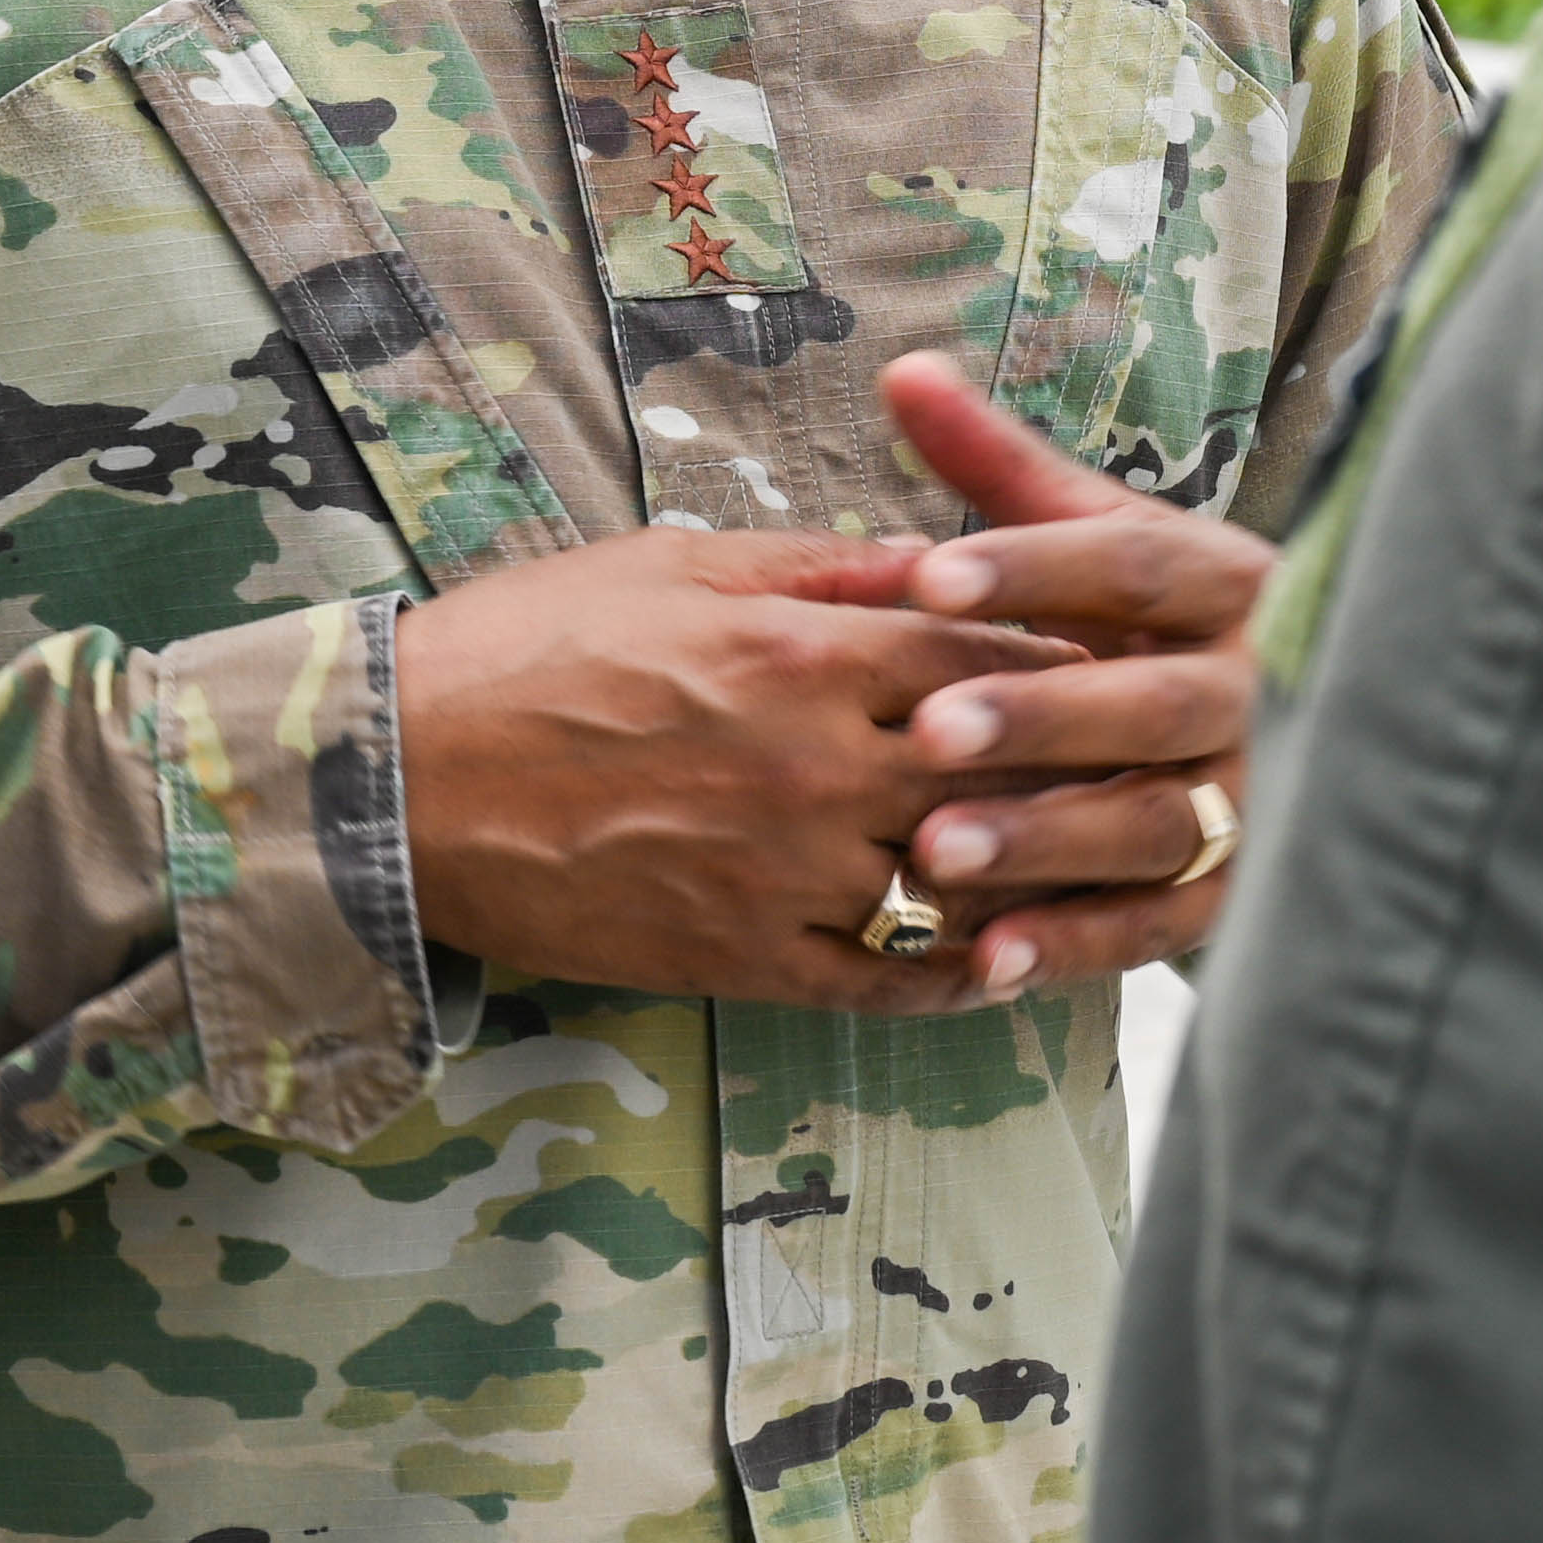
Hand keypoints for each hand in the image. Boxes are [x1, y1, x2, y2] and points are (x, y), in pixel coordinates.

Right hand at [387, 528, 1058, 1007]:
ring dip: (1034, 879)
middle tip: (1142, 770)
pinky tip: (1001, 963)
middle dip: (1079, 771)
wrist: (401, 779)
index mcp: (803, 653)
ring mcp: (783, 876)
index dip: (1063, 661)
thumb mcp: (677, 566)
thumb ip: (821, 568)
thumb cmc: (529, 647)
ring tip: (1099, 872)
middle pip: (999, 776)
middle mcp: (813, 769)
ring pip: (958, 886)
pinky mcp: (742, 959)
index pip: (986, 659)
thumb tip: (938, 560)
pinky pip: (883, 982)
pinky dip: (954, 978)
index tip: (1110, 662)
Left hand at [869, 356, 1277, 1001]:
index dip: (1036, 568)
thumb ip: (1001, 467)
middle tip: (928, 731)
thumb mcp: (1097, 535)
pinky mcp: (1238, 894)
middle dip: (1040, 717)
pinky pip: (1157, 927)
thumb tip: (904, 367)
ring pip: (1156, 823)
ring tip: (936, 851)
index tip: (929, 572)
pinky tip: (987, 962)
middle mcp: (1256, 690)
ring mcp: (1260, 798)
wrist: (1307, 734)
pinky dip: (1077, 945)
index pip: (1135, 563)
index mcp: (1227, 582)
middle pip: (1150, 703)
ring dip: (1049, 840)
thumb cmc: (1154, 621)